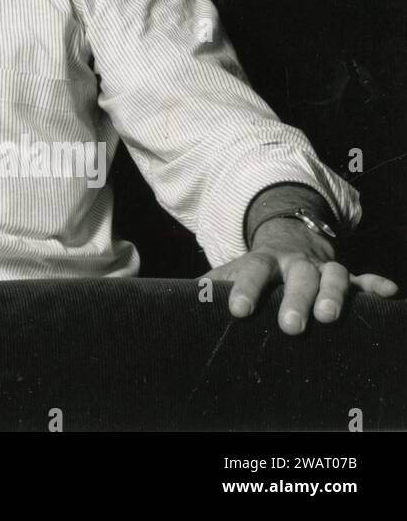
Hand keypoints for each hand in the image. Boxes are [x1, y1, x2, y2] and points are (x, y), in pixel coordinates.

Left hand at [202, 217, 397, 332]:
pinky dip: (374, 284)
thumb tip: (180, 301)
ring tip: (330, 317)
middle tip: (290, 327)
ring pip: (332, 274)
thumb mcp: (231, 271)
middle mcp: (294, 263)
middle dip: (295, 300)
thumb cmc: (255, 269)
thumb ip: (210, 284)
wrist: (287, 241)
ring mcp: (322, 268)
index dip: (246, 289)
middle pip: (297, 276)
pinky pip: (362, 278)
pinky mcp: (346, 277)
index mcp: (263, 261)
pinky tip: (387, 292)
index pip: (252, 270)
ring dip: (333, 293)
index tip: (238, 311)